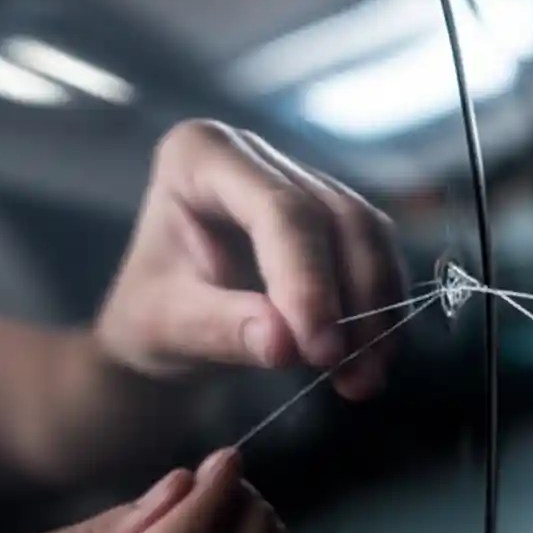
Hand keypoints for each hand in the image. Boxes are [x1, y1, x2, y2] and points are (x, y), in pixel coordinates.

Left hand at [97, 119, 404, 398]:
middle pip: (331, 217)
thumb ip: (222, 329)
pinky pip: (375, 253)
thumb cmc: (152, 314)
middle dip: (351, 302)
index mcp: (198, 156)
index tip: (321, 350)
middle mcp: (255, 154)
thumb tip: (285, 343)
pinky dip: (380, 309)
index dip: (307, 278)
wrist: (166, 324)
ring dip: (376, 310)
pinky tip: (371, 357)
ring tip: (364, 378)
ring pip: (366, 233)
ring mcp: (300, 177)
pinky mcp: (331, 213)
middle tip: (355, 378)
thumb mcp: (167, 328)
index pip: (276, 210)